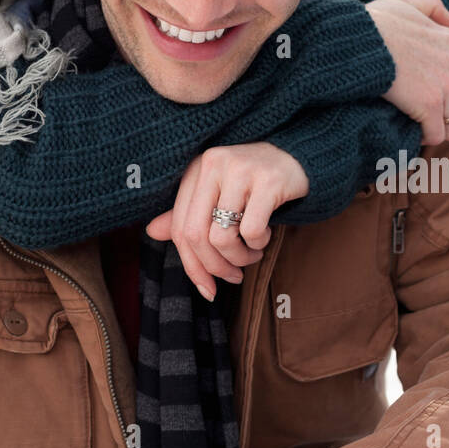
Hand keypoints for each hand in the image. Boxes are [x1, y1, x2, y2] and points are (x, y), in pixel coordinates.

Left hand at [144, 143, 308, 299]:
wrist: (297, 158)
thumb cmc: (252, 183)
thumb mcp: (217, 194)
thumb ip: (188, 213)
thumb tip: (151, 232)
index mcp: (196, 169)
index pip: (180, 227)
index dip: (191, 265)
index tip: (207, 288)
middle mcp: (212, 165)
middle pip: (196, 235)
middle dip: (214, 267)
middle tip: (233, 276)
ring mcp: (239, 170)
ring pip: (222, 237)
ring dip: (240, 258)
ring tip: (253, 252)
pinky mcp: (267, 180)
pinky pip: (252, 232)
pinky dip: (259, 244)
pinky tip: (267, 234)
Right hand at [365, 0, 448, 144]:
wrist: (354, 39)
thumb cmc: (373, 22)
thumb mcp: (405, 3)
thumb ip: (435, 9)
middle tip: (428, 116)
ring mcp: (444, 86)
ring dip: (438, 129)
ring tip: (420, 126)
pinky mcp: (428, 104)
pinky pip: (436, 133)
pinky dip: (425, 137)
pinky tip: (411, 131)